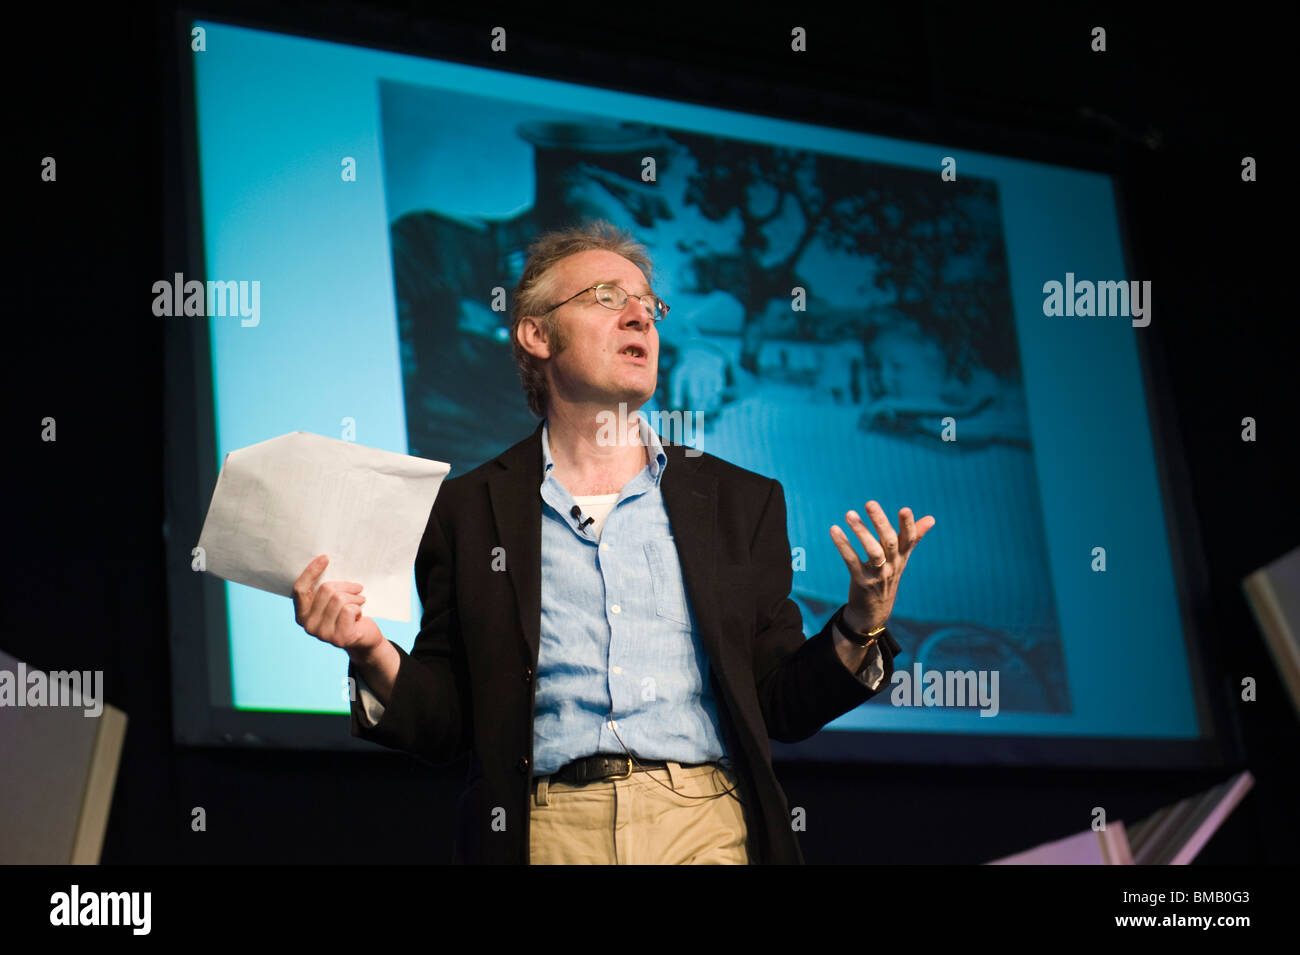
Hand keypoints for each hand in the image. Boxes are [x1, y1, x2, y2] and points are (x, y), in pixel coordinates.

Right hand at [292, 555, 383, 657]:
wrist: (364, 639)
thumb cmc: (348, 615)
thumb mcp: (331, 602)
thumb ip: (324, 590)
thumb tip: (325, 561)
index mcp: (301, 614)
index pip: (300, 589)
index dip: (311, 572)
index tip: (325, 558)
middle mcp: (308, 626)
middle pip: (325, 590)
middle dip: (345, 586)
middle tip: (357, 588)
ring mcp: (322, 634)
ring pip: (338, 599)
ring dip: (354, 597)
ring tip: (359, 602)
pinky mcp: (339, 638)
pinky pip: (349, 610)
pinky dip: (358, 608)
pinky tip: (359, 615)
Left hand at [829, 502, 934, 632]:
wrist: (875, 611)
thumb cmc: (888, 577)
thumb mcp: (901, 558)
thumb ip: (914, 537)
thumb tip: (931, 518)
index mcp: (902, 557)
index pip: (909, 539)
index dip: (908, 525)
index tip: (905, 509)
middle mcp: (892, 565)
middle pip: (889, 542)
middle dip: (880, 522)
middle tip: (870, 503)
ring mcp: (877, 574)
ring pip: (872, 552)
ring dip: (861, 531)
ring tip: (849, 514)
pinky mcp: (861, 580)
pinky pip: (852, 560)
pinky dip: (843, 545)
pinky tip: (834, 530)